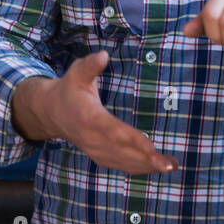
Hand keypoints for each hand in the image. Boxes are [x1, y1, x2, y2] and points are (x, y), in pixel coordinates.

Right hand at [11, 51, 178, 173]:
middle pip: (122, 151)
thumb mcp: (76, 73)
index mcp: (89, 117)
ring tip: (171, 166)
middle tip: (170, 165)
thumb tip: (104, 55)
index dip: (133, 140)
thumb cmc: (69, 89)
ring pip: (123, 162)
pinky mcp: (99, 156)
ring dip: (148, 166)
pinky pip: (121, 165)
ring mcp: (95, 150)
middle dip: (147, 159)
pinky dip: (139, 169)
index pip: (114, 131)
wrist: (52, 113)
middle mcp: (92, 138)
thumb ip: (90, 65)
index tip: (152, 147)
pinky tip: (157, 168)